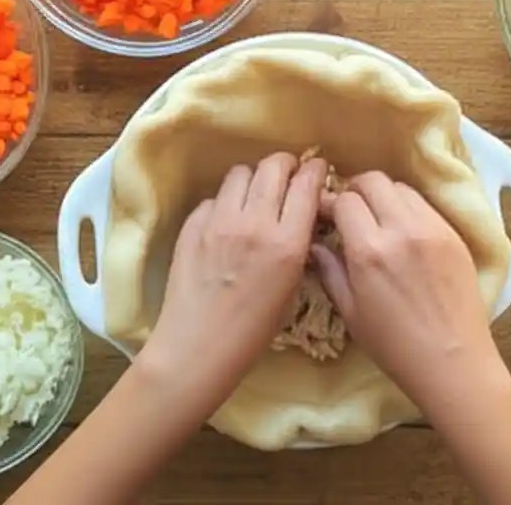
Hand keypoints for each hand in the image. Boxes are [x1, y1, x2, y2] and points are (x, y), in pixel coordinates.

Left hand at [142, 153, 327, 397]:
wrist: (199, 346)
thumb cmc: (254, 331)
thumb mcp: (292, 289)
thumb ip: (298, 247)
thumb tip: (301, 218)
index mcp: (287, 243)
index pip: (307, 184)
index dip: (316, 170)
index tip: (317, 170)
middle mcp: (255, 223)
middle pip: (274, 166)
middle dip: (286, 165)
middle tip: (288, 175)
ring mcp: (219, 221)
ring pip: (241, 173)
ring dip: (254, 179)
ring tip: (256, 195)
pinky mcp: (192, 226)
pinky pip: (215, 198)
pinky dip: (226, 203)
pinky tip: (227, 223)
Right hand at [315, 171, 497, 413]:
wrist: (453, 362)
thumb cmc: (395, 346)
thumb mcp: (351, 312)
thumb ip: (330, 271)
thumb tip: (315, 244)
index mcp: (369, 250)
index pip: (344, 201)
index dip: (330, 204)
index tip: (325, 216)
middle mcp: (401, 229)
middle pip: (373, 181)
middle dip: (355, 190)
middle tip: (349, 211)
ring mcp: (432, 229)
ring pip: (401, 188)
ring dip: (383, 196)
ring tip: (377, 218)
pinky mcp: (454, 235)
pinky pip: (425, 205)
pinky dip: (408, 208)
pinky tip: (403, 231)